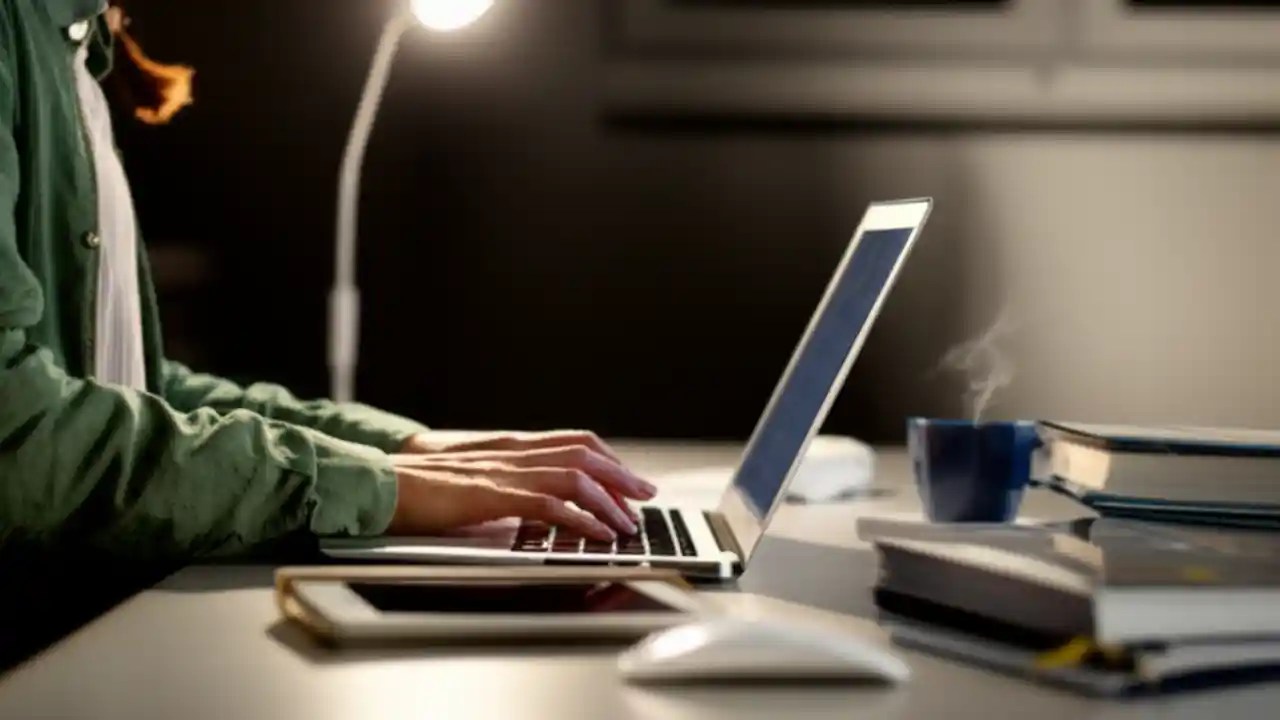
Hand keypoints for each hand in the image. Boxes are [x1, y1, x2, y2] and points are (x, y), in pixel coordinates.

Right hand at [387, 432, 656, 539]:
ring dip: (607, 500)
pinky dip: (580, 518)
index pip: (572, 441)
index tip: (628, 478)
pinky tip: (597, 533)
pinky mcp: (492, 495)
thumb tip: (534, 506)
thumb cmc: (416, 487)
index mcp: (508, 446)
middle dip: (620, 475)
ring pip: (574, 475)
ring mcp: (504, 471)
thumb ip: (503, 485)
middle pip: (583, 452)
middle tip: (645, 496)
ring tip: (627, 522)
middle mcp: (512, 452)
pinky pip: (549, 504)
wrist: (377, 483)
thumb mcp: (471, 480)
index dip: (607, 458)